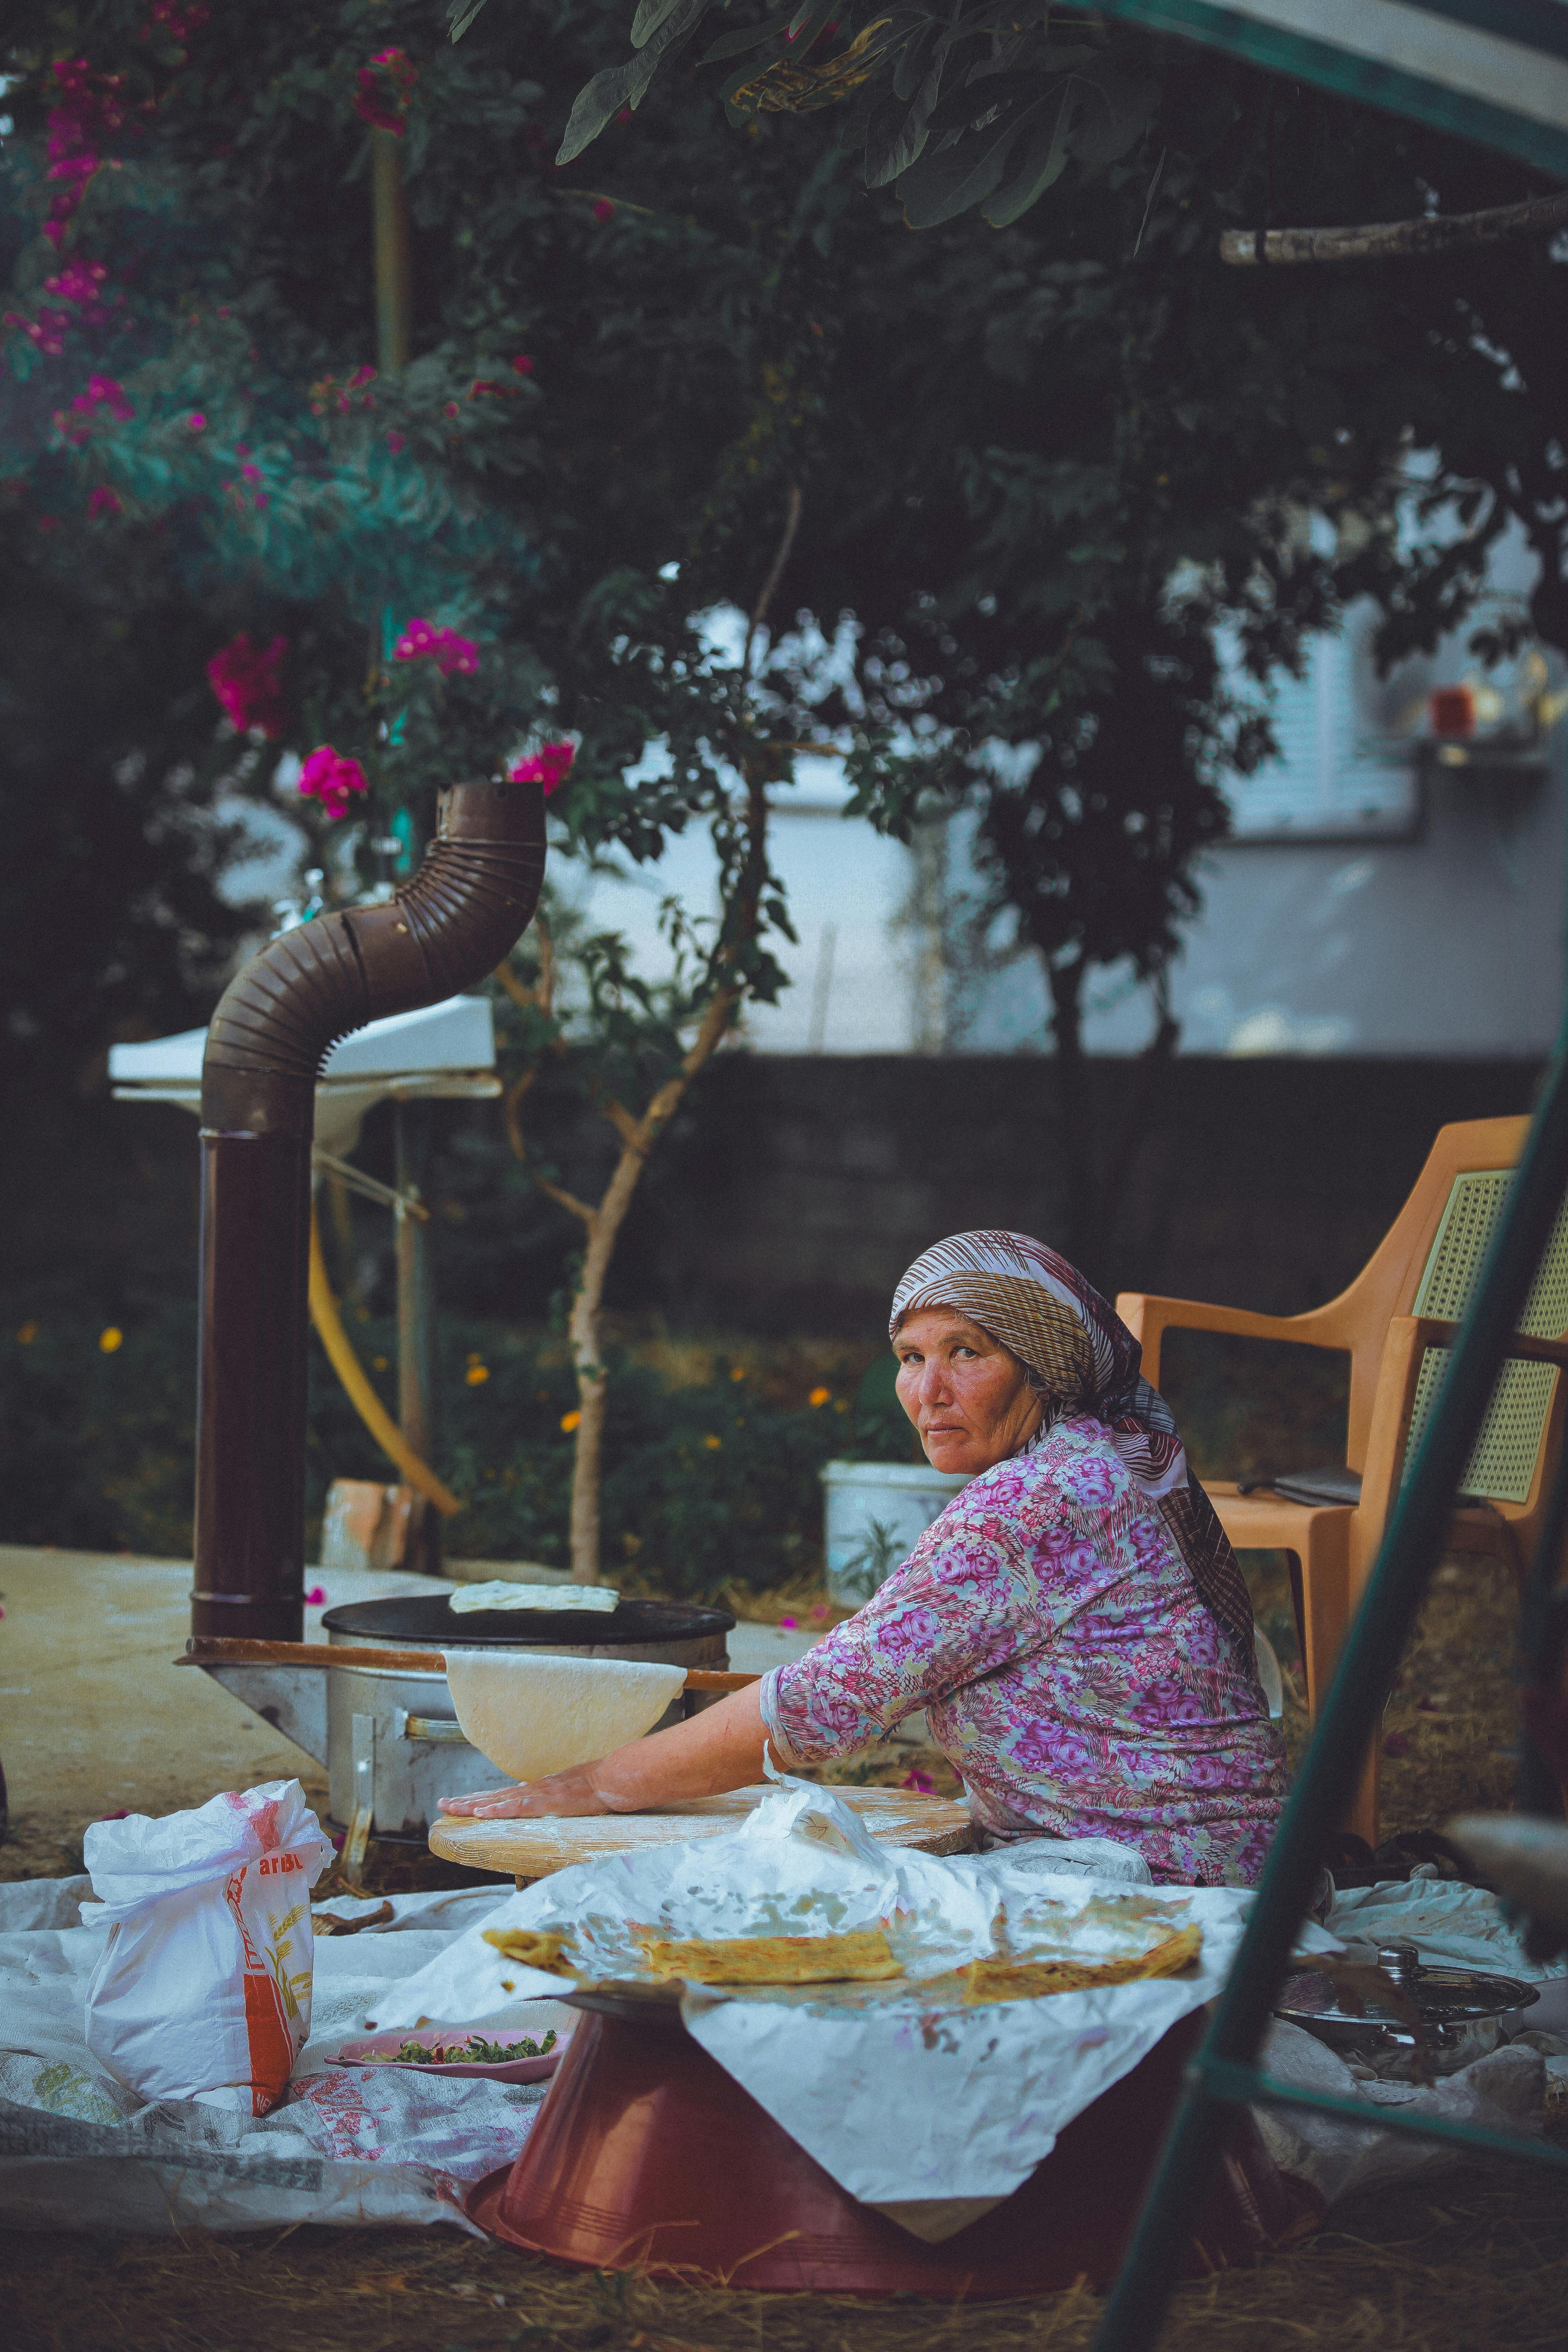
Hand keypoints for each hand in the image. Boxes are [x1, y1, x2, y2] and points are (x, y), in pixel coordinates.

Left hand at [437, 1763, 610, 1819]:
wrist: (612, 1778)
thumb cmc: (593, 1786)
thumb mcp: (564, 1791)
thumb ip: (543, 1795)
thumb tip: (524, 1794)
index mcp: (536, 1790)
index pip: (501, 1795)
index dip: (479, 1798)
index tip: (458, 1801)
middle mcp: (532, 1789)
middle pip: (493, 1796)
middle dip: (467, 1800)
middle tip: (442, 1804)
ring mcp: (539, 1794)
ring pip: (500, 1801)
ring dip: (475, 1805)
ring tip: (453, 1808)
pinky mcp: (549, 1802)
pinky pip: (519, 1808)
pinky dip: (499, 1810)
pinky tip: (484, 1813)